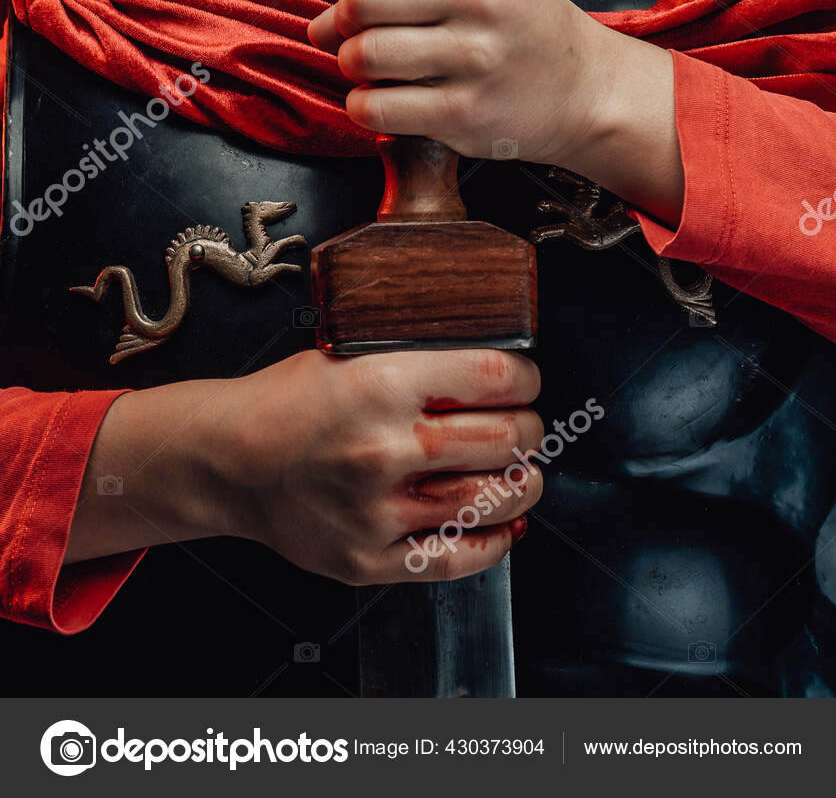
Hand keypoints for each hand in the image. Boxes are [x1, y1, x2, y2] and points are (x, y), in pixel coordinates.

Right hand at [212, 347, 543, 583]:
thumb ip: (418, 361)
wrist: (229, 459)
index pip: (495, 378)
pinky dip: (494, 541)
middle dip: (529, 430)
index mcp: (382, 384)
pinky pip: (457, 557)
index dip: (526, 379)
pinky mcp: (369, 559)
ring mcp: (377, 511)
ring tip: (521, 473)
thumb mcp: (352, 354)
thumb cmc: (290, 402)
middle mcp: (383, 448)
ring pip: (492, 500)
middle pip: (505, 439)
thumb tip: (490, 368)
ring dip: (523, 484)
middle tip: (524, 426)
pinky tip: (502, 523)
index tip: (525, 383)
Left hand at [306, 0, 613, 166]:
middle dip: (345, 17)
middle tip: (361, 27)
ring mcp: (474, 58)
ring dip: (352, 63)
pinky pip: (374, 108)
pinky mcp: (464, 113)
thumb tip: (319, 14)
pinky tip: (386, 96)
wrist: (587, 89)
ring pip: (361, 55)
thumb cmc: (521, 21)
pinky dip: (364, 105)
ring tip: (375, 63)